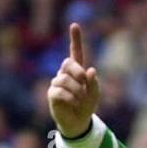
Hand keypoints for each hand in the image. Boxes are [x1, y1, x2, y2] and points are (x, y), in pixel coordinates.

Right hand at [48, 22, 100, 138]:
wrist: (78, 122)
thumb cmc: (86, 106)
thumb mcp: (95, 94)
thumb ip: (94, 83)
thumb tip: (90, 70)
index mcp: (77, 70)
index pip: (75, 52)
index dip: (75, 39)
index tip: (74, 25)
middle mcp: (65, 74)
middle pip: (67, 63)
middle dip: (78, 71)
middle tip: (85, 82)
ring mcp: (57, 83)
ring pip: (64, 79)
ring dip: (76, 90)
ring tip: (80, 100)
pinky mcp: (52, 94)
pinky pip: (60, 91)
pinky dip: (70, 98)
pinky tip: (73, 103)